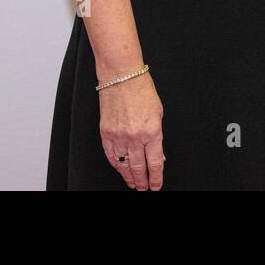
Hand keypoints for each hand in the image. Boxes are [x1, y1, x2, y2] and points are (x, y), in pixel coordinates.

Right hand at [98, 73, 164, 189]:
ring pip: (124, 165)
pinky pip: (110, 155)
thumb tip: (157, 154)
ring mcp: (119, 136)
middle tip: (144, 188)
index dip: (156, 177)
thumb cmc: (142, 90)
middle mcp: (135, 136)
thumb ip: (157, 136)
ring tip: (133, 184)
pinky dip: (116, 165)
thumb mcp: (158, 113)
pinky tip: (120, 169)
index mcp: (152, 131)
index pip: (155, 163)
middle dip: (142, 181)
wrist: (122, 76)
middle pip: (139, 167)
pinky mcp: (106, 133)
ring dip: (129, 177)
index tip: (156, 185)